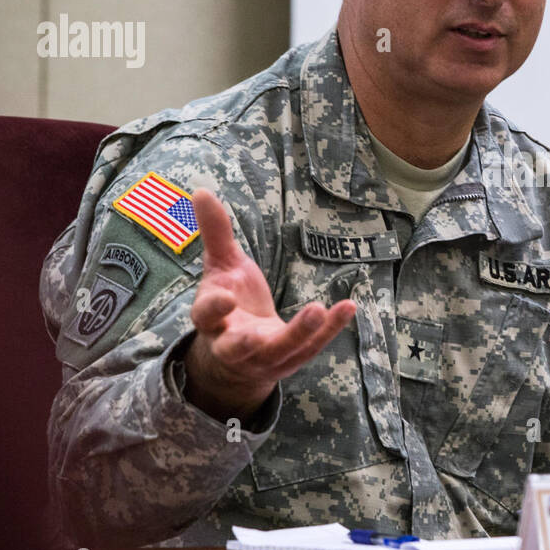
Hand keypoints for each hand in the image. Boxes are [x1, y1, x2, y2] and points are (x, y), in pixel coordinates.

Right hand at [182, 189, 355, 422]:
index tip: (226, 297)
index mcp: (211, 320)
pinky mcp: (293, 359)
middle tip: (256, 336)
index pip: (207, 316)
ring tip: (318, 311)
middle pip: (236, 348)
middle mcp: (234, 345)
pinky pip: (313, 346)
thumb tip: (201, 190)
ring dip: (300, 333)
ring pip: (281, 350)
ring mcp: (265, 357)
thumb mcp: (222, 266)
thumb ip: (215, 233)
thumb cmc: (230, 301)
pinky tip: (348, 306)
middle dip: (245, 344)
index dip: (214, 308)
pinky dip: (331, 329)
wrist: (241, 354)